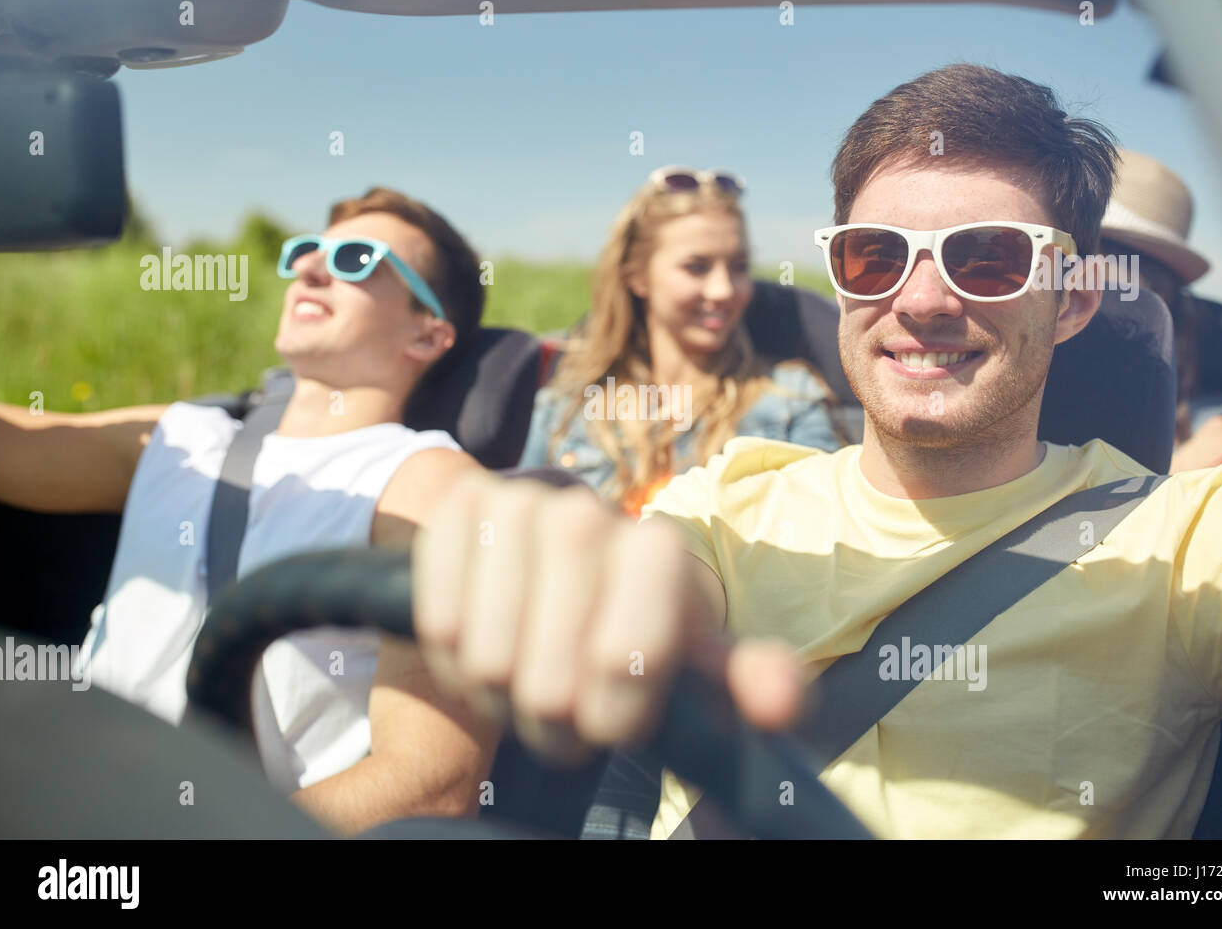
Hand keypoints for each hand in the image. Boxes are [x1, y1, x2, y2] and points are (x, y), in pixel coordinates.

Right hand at [412, 470, 801, 762]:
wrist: (557, 563)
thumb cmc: (630, 623)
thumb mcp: (693, 657)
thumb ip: (746, 681)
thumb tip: (780, 703)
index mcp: (655, 549)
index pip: (630, 657)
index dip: (617, 710)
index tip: (612, 720)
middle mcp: (586, 513)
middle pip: (551, 679)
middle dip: (553, 716)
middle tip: (560, 710)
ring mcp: (517, 501)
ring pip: (489, 657)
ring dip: (500, 696)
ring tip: (520, 682)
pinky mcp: (459, 506)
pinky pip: (440, 622)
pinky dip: (455, 659)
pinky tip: (482, 644)